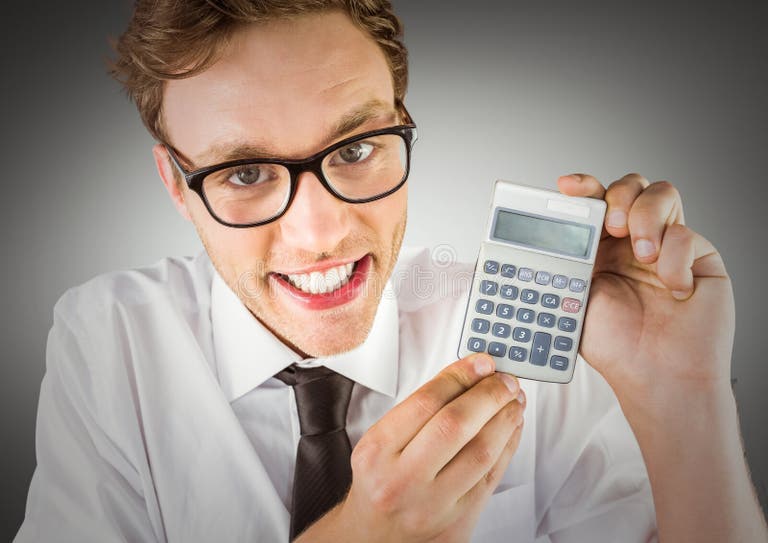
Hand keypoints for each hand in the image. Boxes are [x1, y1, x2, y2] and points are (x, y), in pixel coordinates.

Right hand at [297, 354, 525, 542]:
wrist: (376, 536)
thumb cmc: (381, 482)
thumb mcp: (381, 443)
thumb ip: (420, 411)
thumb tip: (469, 375)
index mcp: (377, 452)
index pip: (425, 402)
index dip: (460, 376)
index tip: (481, 362)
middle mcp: (402, 479)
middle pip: (455, 424)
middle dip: (488, 395)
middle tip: (505, 380)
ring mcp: (432, 504)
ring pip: (481, 451)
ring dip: (505, 419)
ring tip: (514, 400)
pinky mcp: (458, 520)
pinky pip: (492, 475)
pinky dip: (507, 445)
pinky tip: (512, 427)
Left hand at [557, 173, 734, 402]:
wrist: (658, 377)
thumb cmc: (617, 346)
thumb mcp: (574, 301)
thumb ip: (565, 266)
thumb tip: (540, 237)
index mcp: (599, 248)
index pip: (592, 203)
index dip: (581, 188)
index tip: (567, 187)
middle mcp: (632, 241)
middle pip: (629, 187)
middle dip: (618, 196)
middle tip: (612, 226)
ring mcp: (667, 245)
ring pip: (661, 194)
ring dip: (646, 218)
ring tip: (642, 255)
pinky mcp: (700, 255)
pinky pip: (687, 233)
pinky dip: (676, 260)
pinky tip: (673, 289)